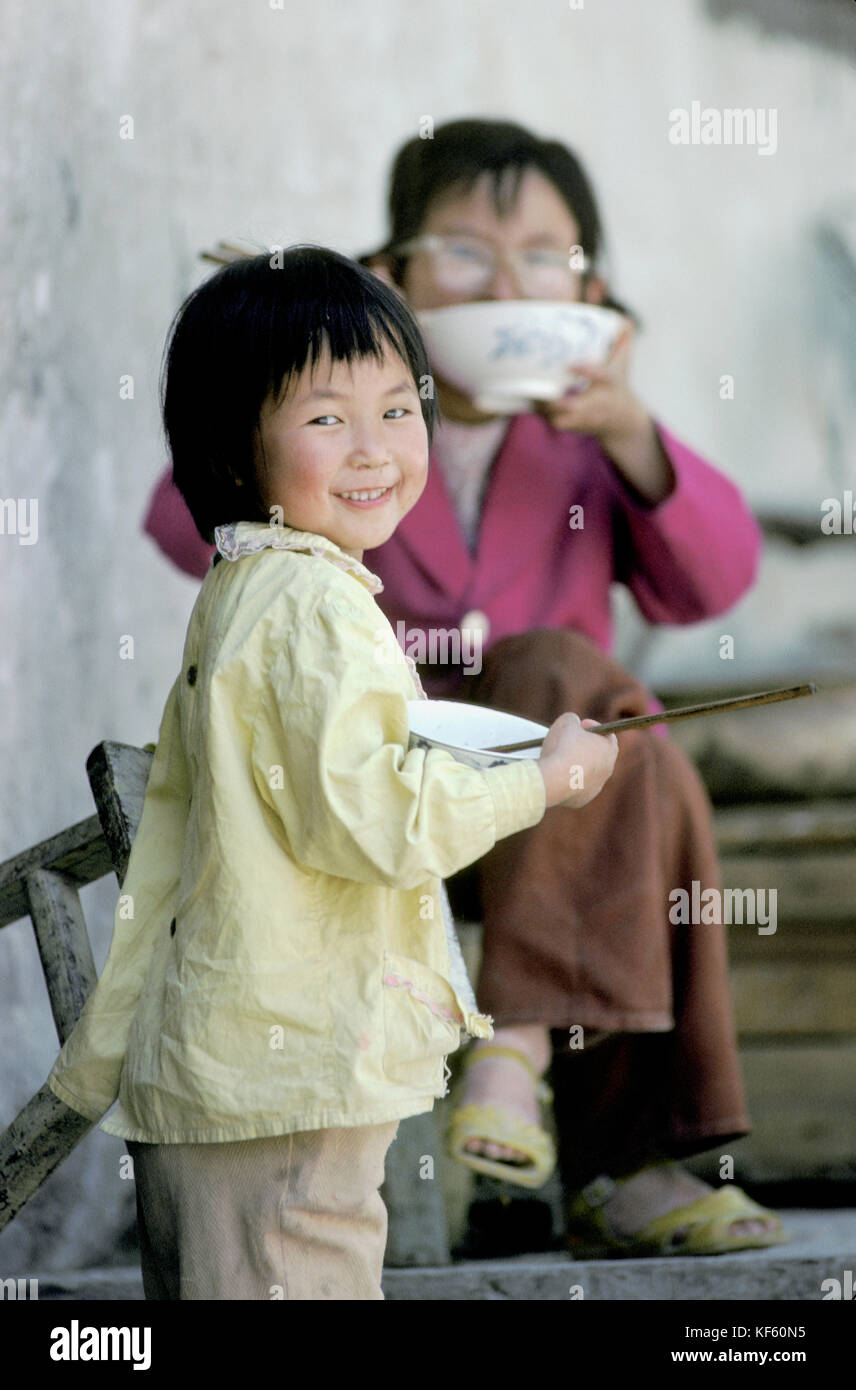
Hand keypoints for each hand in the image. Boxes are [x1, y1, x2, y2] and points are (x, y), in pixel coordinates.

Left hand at [536, 324, 675, 504]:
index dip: (586, 370)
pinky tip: (531, 402)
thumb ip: (623, 339)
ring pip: (560, 420)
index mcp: (610, 383)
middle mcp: (598, 403)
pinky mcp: (575, 427)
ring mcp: (585, 418)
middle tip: (538, 389)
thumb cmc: (618, 383)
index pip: (601, 376)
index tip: (570, 364)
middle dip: (555, 401)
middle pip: (574, 407)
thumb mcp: (624, 361)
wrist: (621, 419)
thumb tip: (623, 316)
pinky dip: (543, 415)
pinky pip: (556, 423)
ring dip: (544, 410)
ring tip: (530, 395)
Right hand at [537, 713, 618, 809]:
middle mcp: (607, 771)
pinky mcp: (581, 800)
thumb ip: (573, 720)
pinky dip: (567, 780)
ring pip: (586, 773)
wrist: (551, 780)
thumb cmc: (562, 748)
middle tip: (568, 741)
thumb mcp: (567, 721)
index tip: (580, 725)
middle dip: (584, 747)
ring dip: (576, 765)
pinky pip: (575, 787)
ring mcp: (595, 788)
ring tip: (558, 757)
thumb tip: (573, 723)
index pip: (608, 735)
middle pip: (598, 755)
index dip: (593, 728)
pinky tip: (555, 773)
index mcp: (609, 750)